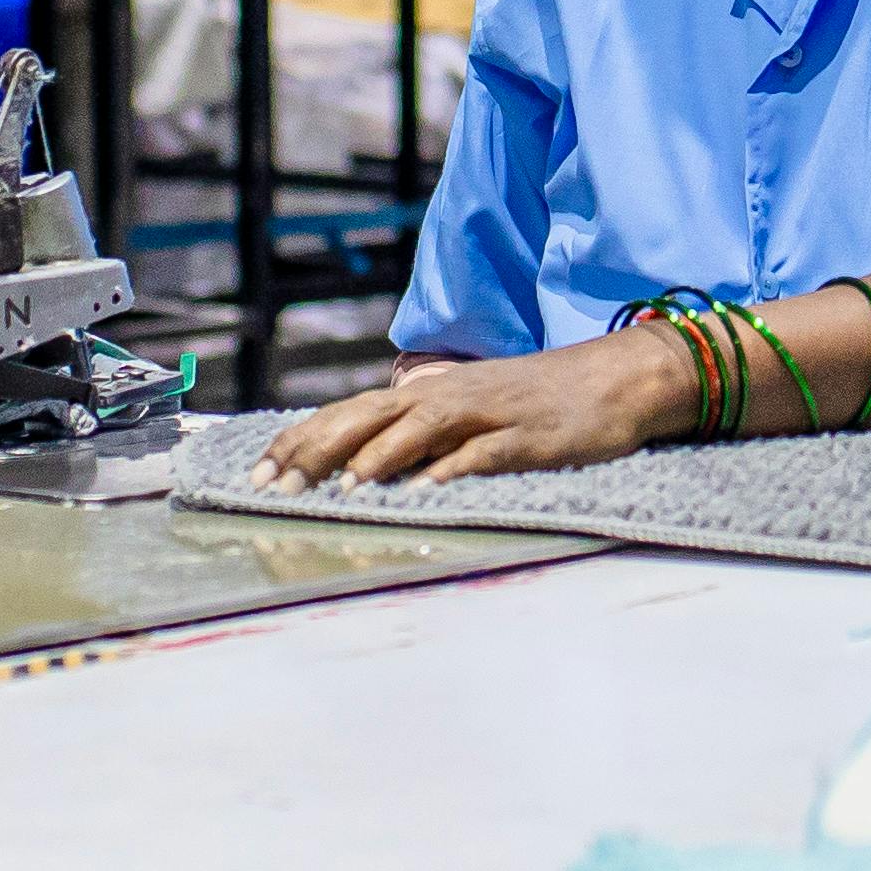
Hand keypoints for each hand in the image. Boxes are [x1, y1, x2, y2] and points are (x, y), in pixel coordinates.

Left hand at [251, 328, 695, 492]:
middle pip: (369, 417)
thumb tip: (357, 462)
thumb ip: (418, 432)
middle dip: (318, 451)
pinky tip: (425, 491)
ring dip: (378, 459)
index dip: (301, 441)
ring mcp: (488, 412)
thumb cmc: (535, 401)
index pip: (349, 412)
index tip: (257, 474)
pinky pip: (483, 453)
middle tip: (273, 486)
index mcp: (428, 394)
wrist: (613, 379)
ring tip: (341, 489)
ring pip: (420, 429)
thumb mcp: (467, 411)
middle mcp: (448, 396)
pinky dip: (452, 469)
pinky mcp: (527, 435)